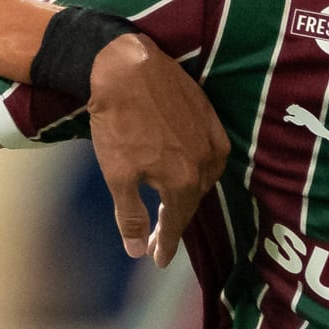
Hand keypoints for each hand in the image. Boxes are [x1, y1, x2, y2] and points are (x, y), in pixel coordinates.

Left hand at [81, 31, 227, 266]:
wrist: (126, 67)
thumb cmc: (117, 122)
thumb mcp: (117, 175)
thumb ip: (130, 215)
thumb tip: (135, 251)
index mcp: (183, 182)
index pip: (176, 223)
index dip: (165, 245)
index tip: (158, 261)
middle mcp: (206, 164)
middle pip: (190, 202)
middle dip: (172, 221)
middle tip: (155, 237)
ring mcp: (211, 138)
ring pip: (203, 178)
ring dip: (186, 193)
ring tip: (168, 204)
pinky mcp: (211, 116)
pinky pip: (210, 152)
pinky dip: (197, 167)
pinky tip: (186, 168)